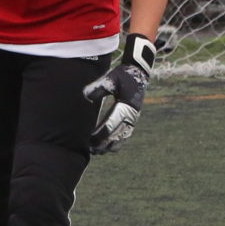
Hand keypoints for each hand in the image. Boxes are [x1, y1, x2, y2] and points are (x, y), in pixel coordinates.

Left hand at [80, 32, 158, 153]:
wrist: (138, 74)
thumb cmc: (123, 75)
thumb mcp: (111, 78)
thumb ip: (99, 87)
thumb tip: (86, 96)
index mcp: (126, 106)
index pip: (112, 124)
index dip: (100, 134)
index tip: (89, 139)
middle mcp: (131, 115)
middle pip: (117, 134)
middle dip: (103, 143)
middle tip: (89, 149)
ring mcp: (133, 119)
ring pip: (121, 138)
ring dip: (109, 146)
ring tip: (95, 151)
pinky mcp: (132, 120)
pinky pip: (125, 136)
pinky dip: (115, 143)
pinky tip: (105, 147)